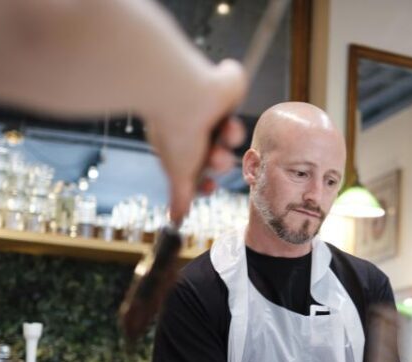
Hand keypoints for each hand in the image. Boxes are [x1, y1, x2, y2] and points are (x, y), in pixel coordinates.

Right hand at [146, 59, 246, 223]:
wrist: (184, 92)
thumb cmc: (175, 129)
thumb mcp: (179, 172)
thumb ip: (181, 197)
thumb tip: (175, 220)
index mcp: (175, 143)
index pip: (194, 169)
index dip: (204, 181)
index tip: (210, 187)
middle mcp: (190, 127)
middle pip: (214, 157)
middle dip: (218, 161)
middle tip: (216, 156)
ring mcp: (207, 111)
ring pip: (228, 140)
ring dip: (227, 142)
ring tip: (222, 134)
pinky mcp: (224, 96)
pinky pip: (236, 118)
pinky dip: (232, 124)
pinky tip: (225, 118)